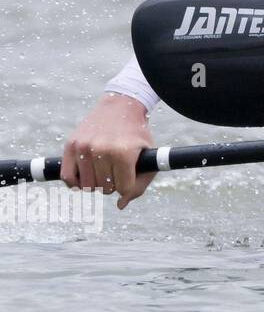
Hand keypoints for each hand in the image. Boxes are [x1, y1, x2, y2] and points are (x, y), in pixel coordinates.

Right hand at [61, 93, 156, 208]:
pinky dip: (76, 183)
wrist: (120, 106)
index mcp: (123, 153)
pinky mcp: (71, 145)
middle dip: (113, 184)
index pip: (123, 188)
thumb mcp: (148, 155)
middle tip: (117, 171)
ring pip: (87, 186)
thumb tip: (121, 205)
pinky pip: (67, 177)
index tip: (129, 178)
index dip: (128, 187)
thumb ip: (141, 183)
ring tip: (103, 171)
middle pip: (106, 188)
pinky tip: (86, 175)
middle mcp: (102, 150)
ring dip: (96, 183)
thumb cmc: (136, 135)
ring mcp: (84, 147)